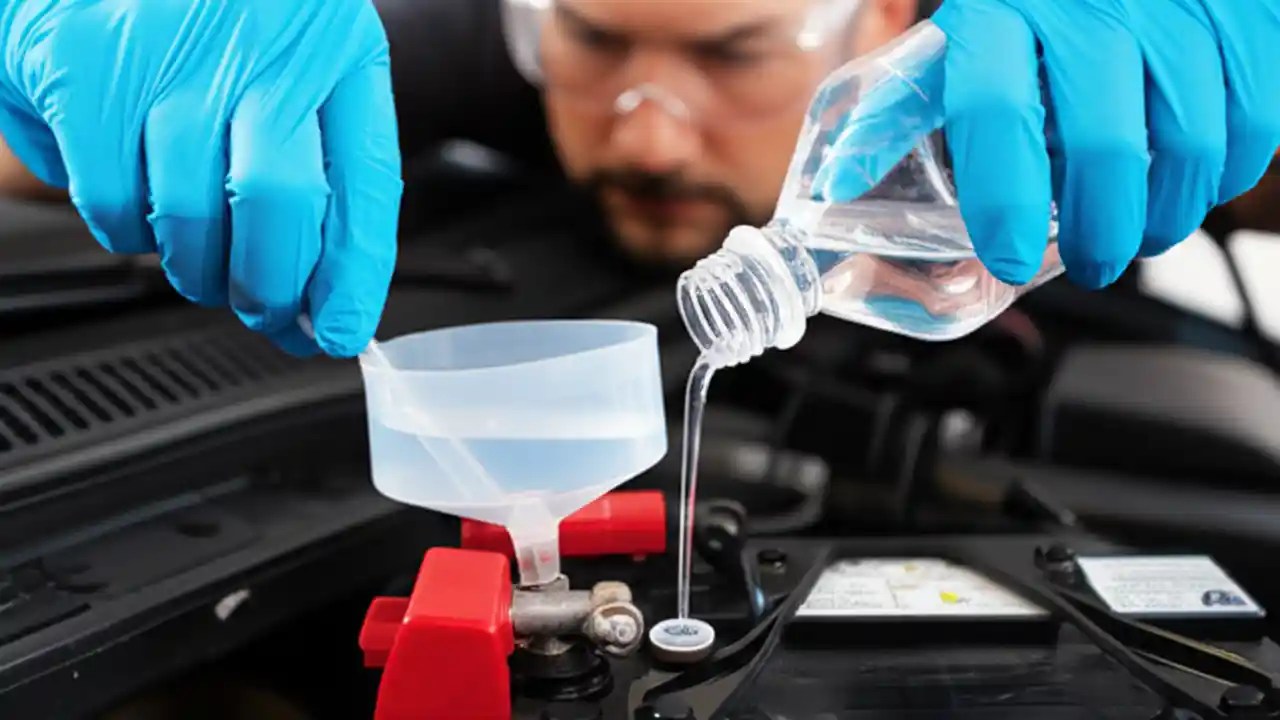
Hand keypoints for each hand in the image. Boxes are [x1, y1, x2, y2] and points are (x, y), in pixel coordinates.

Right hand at [0, 0, 402, 356]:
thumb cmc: (219, 22)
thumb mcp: (296, 72)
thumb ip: (321, 176)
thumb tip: (321, 308)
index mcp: (336, 45)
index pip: (365, 180)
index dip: (355, 273)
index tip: (340, 330)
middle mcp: (262, 39)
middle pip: (279, 202)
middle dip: (270, 285)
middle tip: (262, 309)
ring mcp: (170, 49)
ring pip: (190, 214)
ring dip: (195, 266)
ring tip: (198, 253)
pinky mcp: (86, 67)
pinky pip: (113, 200)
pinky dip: (127, 229)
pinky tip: (141, 200)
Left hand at [933, 0, 1279, 287]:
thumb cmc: (1037, 4)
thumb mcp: (964, 39)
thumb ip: (908, 108)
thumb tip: (837, 187)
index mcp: (1002, 14)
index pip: (996, 115)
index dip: (1005, 201)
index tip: (1011, 257)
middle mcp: (1091, 8)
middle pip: (1102, 150)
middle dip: (1099, 233)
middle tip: (1092, 264)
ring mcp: (1177, 9)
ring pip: (1187, 145)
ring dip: (1166, 215)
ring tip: (1140, 233)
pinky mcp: (1244, 21)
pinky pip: (1253, 121)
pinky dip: (1225, 174)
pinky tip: (1194, 184)